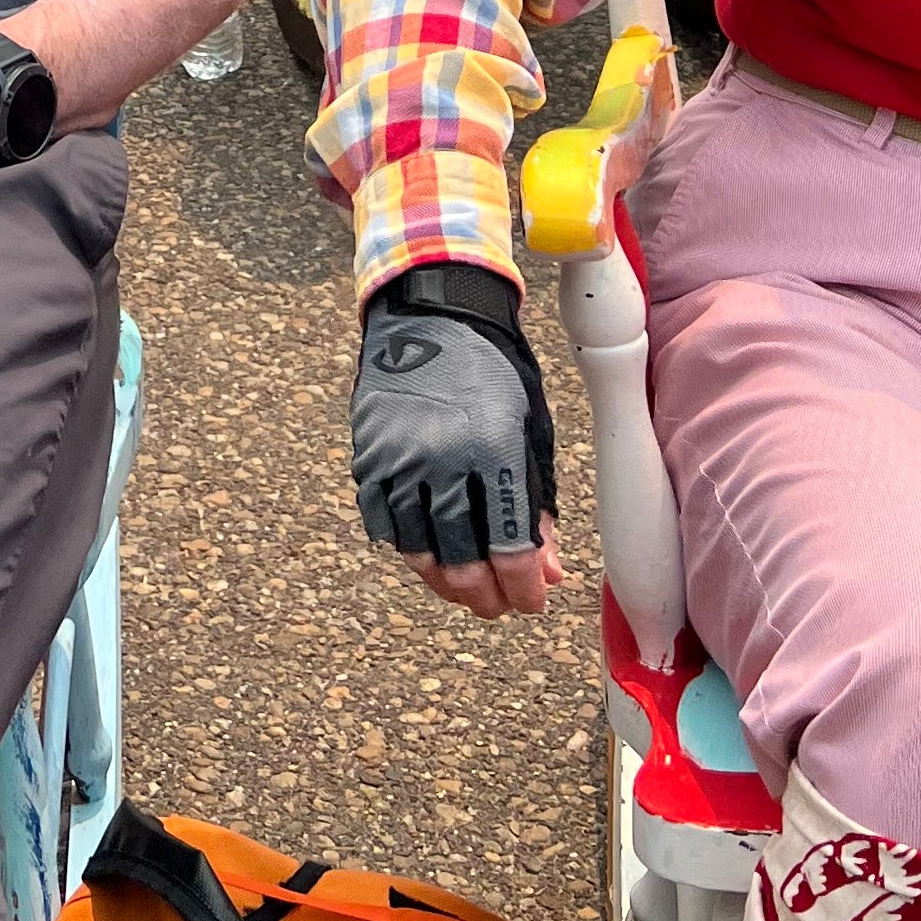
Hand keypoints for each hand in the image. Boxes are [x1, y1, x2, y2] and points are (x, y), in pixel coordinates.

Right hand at [351, 270, 560, 620]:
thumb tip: (550, 571)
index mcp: (495, 450)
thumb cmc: (493, 369)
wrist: (432, 312)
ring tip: (463, 591)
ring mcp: (400, 458)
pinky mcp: (369, 455)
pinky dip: (405, 548)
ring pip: (419, 551)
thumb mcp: (531, 430)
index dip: (524, 589)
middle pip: (462, 561)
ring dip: (444, 582)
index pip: (512, 549)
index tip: (532, 601)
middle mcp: (443, 459)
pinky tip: (427, 555)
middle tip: (498, 608)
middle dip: (485, 598)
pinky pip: (383, 523)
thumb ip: (539, 502)